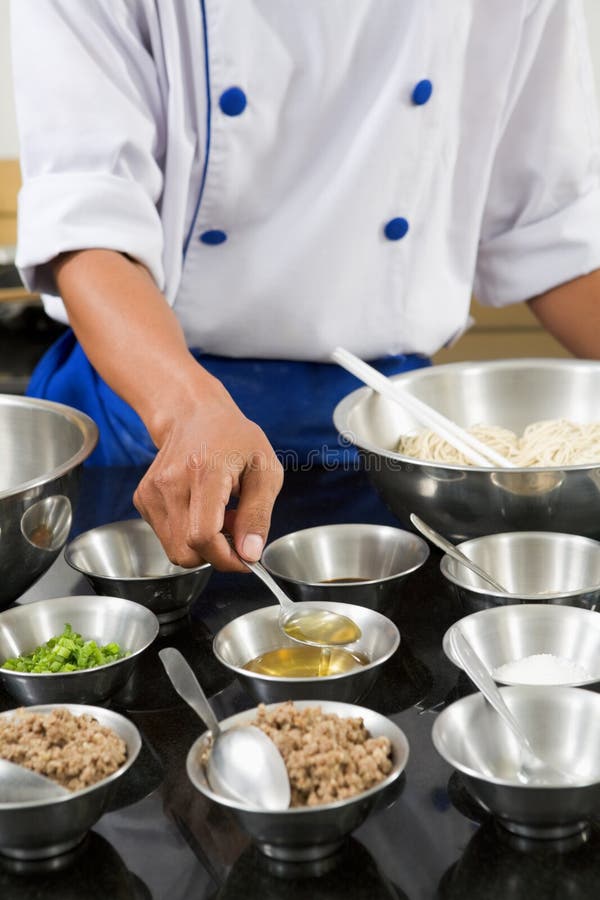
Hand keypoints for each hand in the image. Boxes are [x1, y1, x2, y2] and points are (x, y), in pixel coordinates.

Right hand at [133, 379, 283, 570]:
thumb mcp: (264, 470)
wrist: (193, 414)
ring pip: (176, 550)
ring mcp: (151, 492)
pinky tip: (201, 509)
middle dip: (216, 553)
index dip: (226, 559)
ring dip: (202, 544)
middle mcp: (170, 483)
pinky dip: (187, 534)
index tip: (246, 560)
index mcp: (204, 472)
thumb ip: (258, 515)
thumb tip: (249, 554)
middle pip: (186, 552)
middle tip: (235, 527)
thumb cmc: (234, 438)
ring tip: (219, 513)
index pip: (203, 537)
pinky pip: (167, 537)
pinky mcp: (143, 499)